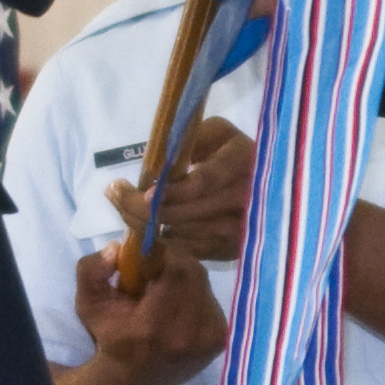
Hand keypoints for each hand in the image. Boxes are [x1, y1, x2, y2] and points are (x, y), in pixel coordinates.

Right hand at [74, 242, 226, 384]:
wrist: (136, 381)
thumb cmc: (111, 337)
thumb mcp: (89, 304)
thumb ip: (91, 270)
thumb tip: (116, 248)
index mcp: (153, 327)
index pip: (176, 271)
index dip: (163, 254)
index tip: (147, 256)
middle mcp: (187, 335)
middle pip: (193, 273)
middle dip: (174, 261)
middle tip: (156, 267)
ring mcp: (209, 339)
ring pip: (203, 283)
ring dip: (184, 276)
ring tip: (164, 288)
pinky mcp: (220, 339)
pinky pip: (210, 298)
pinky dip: (194, 293)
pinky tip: (177, 304)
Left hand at [107, 116, 253, 263]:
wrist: (269, 189)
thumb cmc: (232, 153)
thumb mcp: (217, 134)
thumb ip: (190, 140)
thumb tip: (157, 167)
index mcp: (243, 161)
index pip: (206, 181)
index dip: (173, 190)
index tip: (144, 191)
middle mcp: (248, 199)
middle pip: (188, 213)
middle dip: (145, 208)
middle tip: (115, 194)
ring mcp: (241, 230)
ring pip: (183, 234)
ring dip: (147, 224)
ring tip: (122, 207)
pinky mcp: (231, 250)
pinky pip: (189, 249)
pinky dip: (162, 239)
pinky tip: (143, 225)